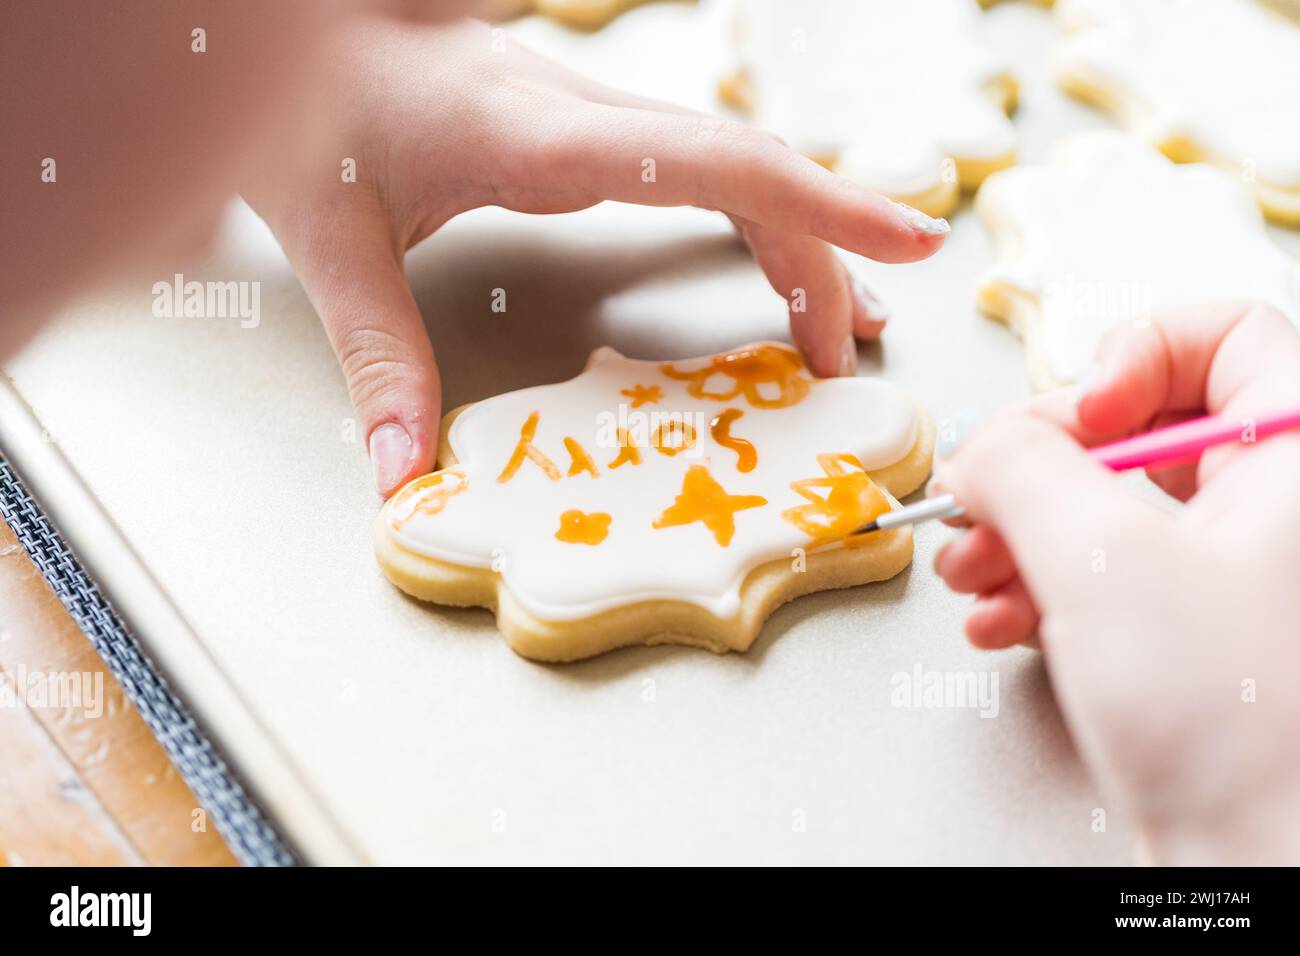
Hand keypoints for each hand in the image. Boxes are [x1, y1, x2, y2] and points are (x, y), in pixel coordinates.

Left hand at [242, 17, 947, 496]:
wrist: (296, 23)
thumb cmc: (308, 107)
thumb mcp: (332, 236)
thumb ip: (376, 357)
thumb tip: (404, 477)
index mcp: (540, 137)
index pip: (718, 162)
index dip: (824, 206)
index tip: (910, 242)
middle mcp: (586, 118)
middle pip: (749, 169)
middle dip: (821, 254)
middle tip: (849, 353)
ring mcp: (592, 118)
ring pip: (735, 164)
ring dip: (799, 238)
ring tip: (837, 324)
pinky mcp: (584, 131)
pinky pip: (700, 166)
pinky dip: (754, 218)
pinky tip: (773, 262)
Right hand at [933, 302, 1299, 863]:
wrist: (1264, 864)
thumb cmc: (1241, 724)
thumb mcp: (1101, 559)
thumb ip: (1023, 468)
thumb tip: (984, 445)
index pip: (1226, 336)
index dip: (1134, 357)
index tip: (1078, 415)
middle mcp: (1283, 506)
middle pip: (1143, 430)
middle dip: (1040, 468)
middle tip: (985, 499)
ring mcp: (1244, 573)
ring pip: (1116, 509)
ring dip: (1023, 535)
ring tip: (969, 572)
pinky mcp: (1203, 633)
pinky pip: (1115, 576)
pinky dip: (1046, 589)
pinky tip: (1001, 620)